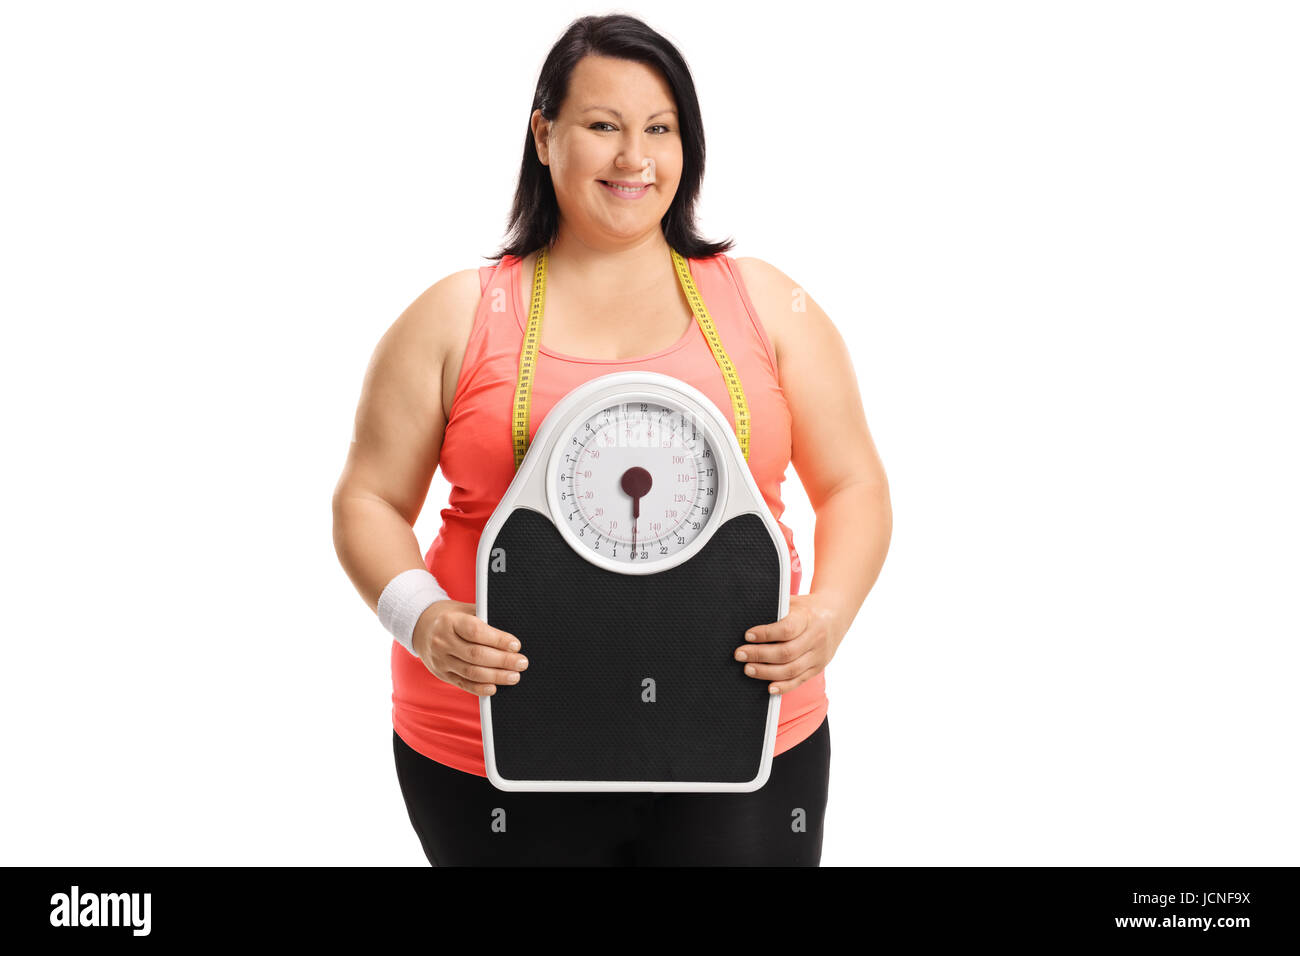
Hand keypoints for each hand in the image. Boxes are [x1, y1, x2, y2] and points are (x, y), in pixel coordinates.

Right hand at [411, 600, 528, 695]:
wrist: (420, 626)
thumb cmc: (451, 616)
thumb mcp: (464, 609)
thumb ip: (484, 618)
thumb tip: (510, 632)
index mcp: (450, 621)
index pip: (476, 632)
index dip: (498, 639)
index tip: (516, 645)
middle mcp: (443, 642)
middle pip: (476, 655)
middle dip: (503, 661)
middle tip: (522, 663)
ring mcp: (441, 660)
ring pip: (471, 672)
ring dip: (496, 676)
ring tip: (514, 676)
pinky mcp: (442, 674)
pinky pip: (463, 684)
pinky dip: (480, 688)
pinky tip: (495, 687)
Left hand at [733, 593, 847, 695]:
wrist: (836, 615)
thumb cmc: (806, 608)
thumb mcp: (794, 602)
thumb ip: (776, 610)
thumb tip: (746, 615)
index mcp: (808, 618)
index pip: (787, 629)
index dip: (766, 634)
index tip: (747, 635)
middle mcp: (816, 638)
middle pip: (787, 652)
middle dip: (760, 655)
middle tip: (740, 654)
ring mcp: (818, 656)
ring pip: (792, 669)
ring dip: (767, 672)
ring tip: (748, 669)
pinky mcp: (817, 668)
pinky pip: (800, 681)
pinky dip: (784, 686)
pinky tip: (768, 688)